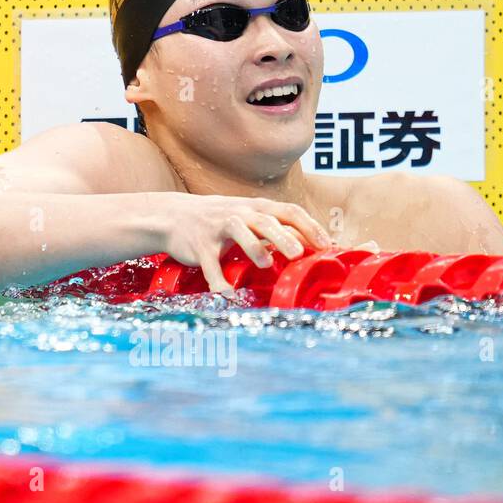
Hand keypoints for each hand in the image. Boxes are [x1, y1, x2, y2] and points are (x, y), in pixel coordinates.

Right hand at [156, 194, 331, 292]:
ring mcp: (218, 228)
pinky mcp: (200, 245)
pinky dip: (218, 280)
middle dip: (283, 235)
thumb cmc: (223, 220)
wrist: (175, 216)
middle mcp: (239, 213)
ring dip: (253, 246)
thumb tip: (317, 244)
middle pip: (264, 219)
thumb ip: (279, 228)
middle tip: (299, 253)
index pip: (288, 210)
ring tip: (266, 264)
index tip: (327, 245)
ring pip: (238, 231)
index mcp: (257, 207)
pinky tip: (227, 294)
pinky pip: (210, 263)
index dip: (309, 226)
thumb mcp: (251, 218)